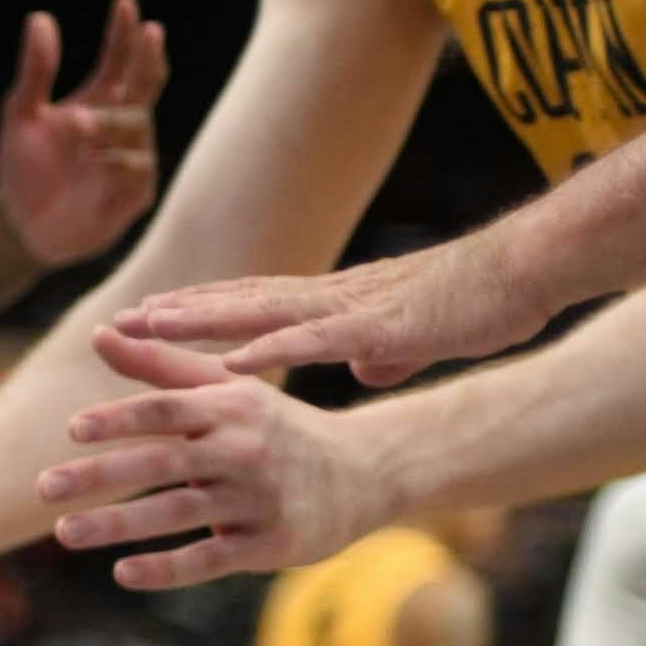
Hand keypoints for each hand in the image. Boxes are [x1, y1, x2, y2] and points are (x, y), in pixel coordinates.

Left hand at [0, 0, 168, 269]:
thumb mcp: (20, 117)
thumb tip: (39, 18)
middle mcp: (125, 125)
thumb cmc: (27, 169)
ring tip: (77, 123)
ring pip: (137, 128)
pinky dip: (116, 162)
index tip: (125, 2)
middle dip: (149, 58)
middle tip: (150, 32)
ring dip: (110, 123)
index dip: (125, 33)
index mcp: (101, 101)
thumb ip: (35, 72)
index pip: (121, 60)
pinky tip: (96, 159)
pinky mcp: (133, 194)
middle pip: (146, 83)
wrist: (20, 226)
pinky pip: (134, 171)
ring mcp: (134, 158)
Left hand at [40, 323, 399, 589]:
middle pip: (164, 462)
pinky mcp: (270, 543)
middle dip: (101, 475)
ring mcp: (258, 499)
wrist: (365, 472)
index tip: (73, 428)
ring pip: (179, 513)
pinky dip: (166, 568)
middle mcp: (245, 451)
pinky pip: (211, 558)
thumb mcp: (229, 390)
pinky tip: (121, 573)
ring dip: (118, 524)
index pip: (169, 410)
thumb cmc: (277, 428)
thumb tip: (100, 332)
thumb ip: (160, 367)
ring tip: (62, 533)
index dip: (122, 418)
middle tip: (43, 486)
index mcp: (232, 409)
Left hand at [110, 223, 555, 388]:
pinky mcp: (377, 328)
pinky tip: (230, 362)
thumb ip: (382, 354)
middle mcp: (329, 299)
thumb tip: (367, 371)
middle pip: (238, 303)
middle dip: (178, 315)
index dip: (198, 310)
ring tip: (152, 330)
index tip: (147, 320)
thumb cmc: (471, 306)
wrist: (524, 274)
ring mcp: (349, 310)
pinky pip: (313, 341)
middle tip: (121, 324)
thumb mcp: (412, 340)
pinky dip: (269, 349)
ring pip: (260, 314)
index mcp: (334, 303)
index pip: (251, 302)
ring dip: (204, 322)